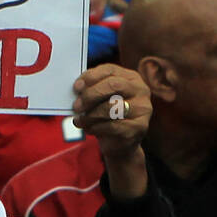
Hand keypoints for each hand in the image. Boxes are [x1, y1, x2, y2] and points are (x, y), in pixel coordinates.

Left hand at [71, 64, 150, 200]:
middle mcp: (142, 91)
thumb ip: (91, 89)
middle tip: (76, 105)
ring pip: (111, 107)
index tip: (75, 87)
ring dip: (90, 114)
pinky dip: (95, 128)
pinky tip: (87, 129)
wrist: (120, 146)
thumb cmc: (106, 117)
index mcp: (132, 77)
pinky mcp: (139, 129)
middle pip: (112, 87)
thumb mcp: (100, 100)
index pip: (110, 70)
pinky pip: (112, 127)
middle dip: (89, 96)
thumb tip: (73, 86)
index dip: (90, 78)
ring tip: (80, 120)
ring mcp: (144, 111)